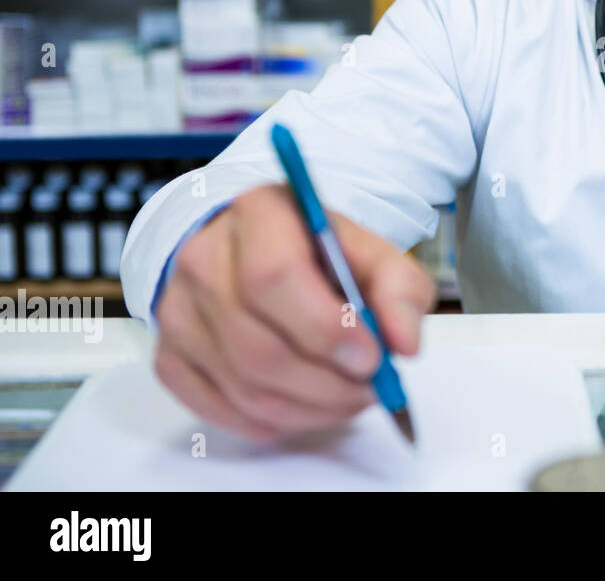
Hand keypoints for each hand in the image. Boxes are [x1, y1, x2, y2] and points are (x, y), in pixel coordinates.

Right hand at [153, 184, 434, 441]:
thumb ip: (401, 289)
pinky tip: (308, 404)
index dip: (326, 329)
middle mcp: (203, 259)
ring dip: (311, 408)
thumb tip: (404, 343)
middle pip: (258, 347)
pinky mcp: (169, 357)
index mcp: (258, 213)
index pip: (275, 277)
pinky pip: (222, 411)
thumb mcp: (372, 252)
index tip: (371, 357)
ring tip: (349, 396)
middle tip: (371, 388)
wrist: (259, 251)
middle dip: (328, 384)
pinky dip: (276, 422)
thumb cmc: (318, 253)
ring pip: (244, 387)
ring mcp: (177, 312)